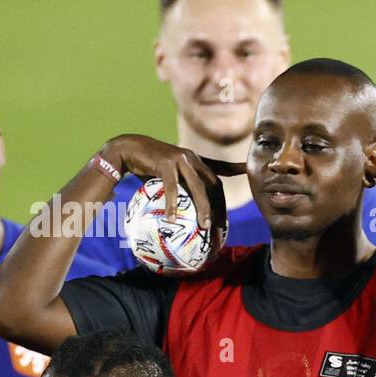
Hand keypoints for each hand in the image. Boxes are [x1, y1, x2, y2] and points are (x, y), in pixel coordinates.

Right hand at [101, 134, 224, 233]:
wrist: (126, 148)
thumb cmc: (147, 164)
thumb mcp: (169, 173)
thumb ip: (181, 185)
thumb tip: (186, 209)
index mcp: (194, 160)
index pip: (219, 170)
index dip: (235, 170)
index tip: (248, 174)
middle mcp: (191, 158)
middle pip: (213, 185)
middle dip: (220, 208)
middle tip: (222, 228)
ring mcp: (179, 160)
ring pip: (198, 188)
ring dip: (203, 209)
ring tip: (204, 227)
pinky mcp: (165, 163)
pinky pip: (172, 188)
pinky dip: (172, 205)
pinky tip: (172, 219)